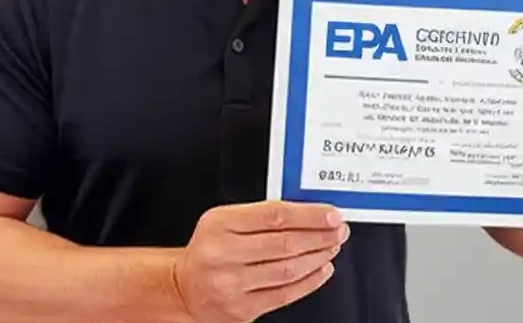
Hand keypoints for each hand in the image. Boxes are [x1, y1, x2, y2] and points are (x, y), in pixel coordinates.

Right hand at [172, 201, 346, 322]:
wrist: (183, 287)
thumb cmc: (208, 250)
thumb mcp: (222, 221)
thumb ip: (259, 216)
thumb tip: (307, 214)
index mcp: (219, 224)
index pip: (273, 216)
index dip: (308, 216)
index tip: (331, 215)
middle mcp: (223, 253)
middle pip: (285, 243)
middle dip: (319, 236)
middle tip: (338, 230)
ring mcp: (232, 283)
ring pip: (288, 269)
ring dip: (318, 257)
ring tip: (331, 247)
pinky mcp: (242, 308)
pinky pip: (285, 294)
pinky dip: (309, 281)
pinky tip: (320, 269)